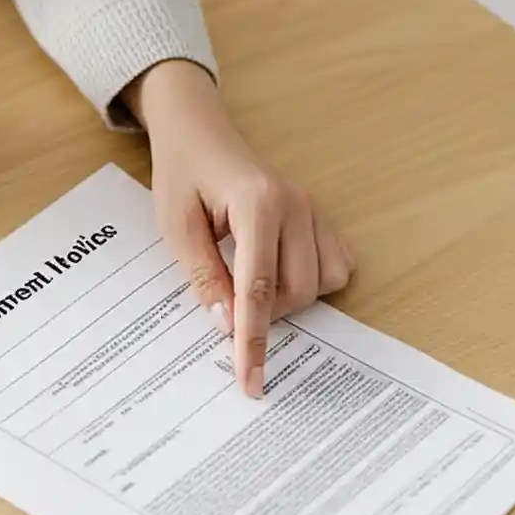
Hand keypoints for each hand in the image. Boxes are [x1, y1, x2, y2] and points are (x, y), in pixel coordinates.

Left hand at [124, 61, 354, 397]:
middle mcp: (297, 206)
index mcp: (258, 205)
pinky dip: (312, 281)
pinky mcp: (320, 217)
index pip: (258, 290)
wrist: (198, 133)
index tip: (250, 380)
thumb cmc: (182, 176)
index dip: (253, 341)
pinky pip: (337, 266)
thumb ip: (205, 277)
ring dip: (287, 299)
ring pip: (322, 284)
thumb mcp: (176, 229)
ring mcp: (314, 210)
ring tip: (248, 281)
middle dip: (263, 314)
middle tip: (224, 299)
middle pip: (296, 293)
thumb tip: (228, 326)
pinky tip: (279, 273)